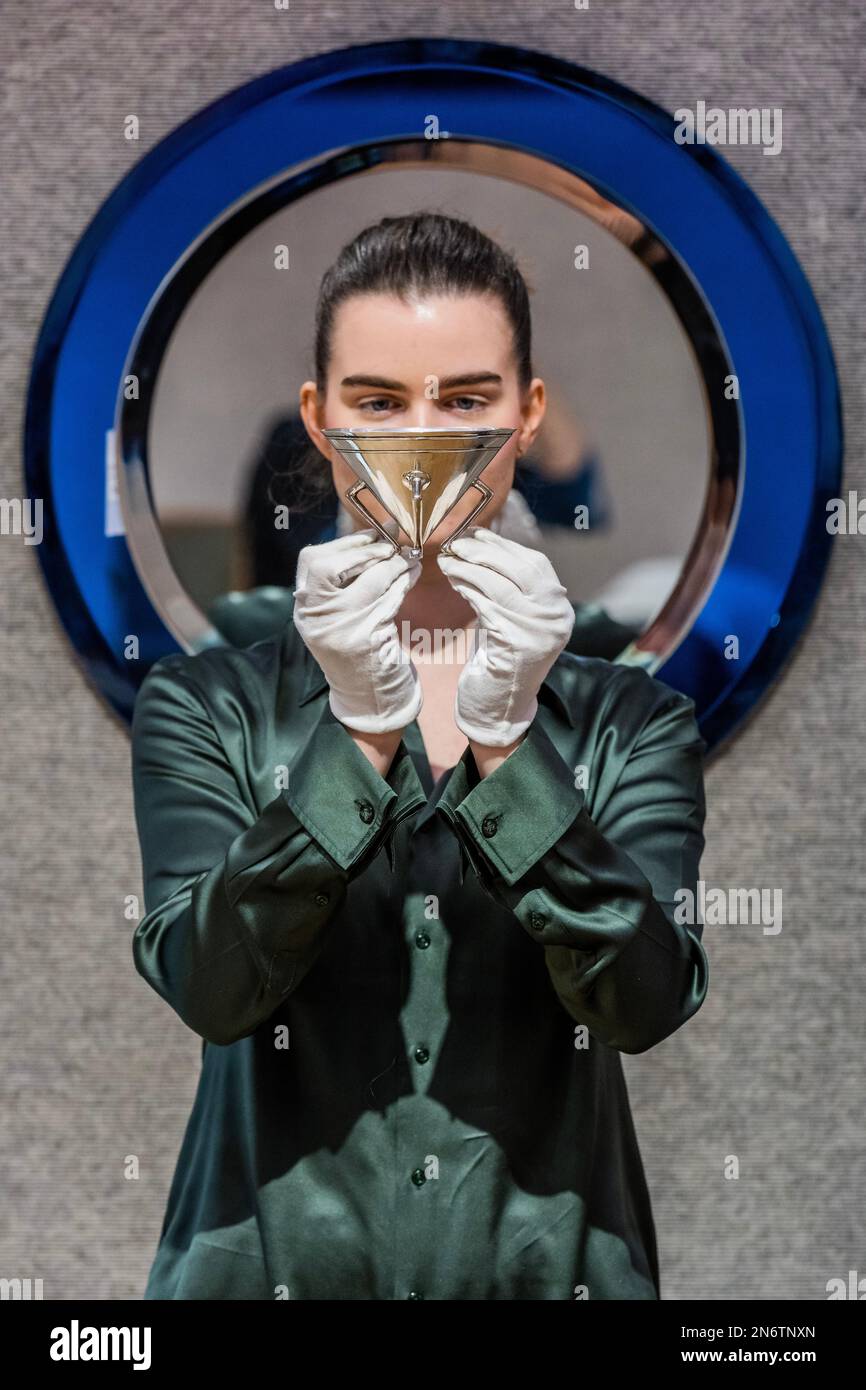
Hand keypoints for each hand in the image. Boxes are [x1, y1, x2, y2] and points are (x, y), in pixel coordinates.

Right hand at [293, 530, 422, 733]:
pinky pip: (388, 599)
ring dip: (394, 565)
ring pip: (368, 581)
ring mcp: (338, 629)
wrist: (367, 699)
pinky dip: (404, 583)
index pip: (312, 561)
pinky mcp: (365, 640)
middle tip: (390, 547)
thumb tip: (373, 536)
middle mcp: (315, 618)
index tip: (371, 536)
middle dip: (364, 551)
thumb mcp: (339, 616)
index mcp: (305, 608)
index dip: (344, 543)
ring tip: (408, 559)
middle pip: (327, 567)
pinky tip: (412, 575)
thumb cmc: (358, 649)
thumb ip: (344, 582)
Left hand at [436, 527, 574, 746]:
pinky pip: (488, 606)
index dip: (505, 546)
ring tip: (448, 560)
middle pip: (521, 570)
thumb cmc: (500, 656)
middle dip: (486, 552)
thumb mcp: (513, 616)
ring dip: (470, 569)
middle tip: (457, 544)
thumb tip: (485, 542)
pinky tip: (454, 581)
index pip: (536, 563)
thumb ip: (510, 585)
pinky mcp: (517, 644)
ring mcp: (540, 632)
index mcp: (559, 608)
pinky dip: (468, 589)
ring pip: (501, 586)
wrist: (498, 705)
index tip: (477, 534)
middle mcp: (556, 618)